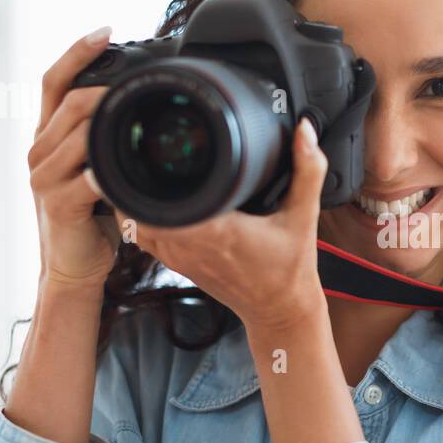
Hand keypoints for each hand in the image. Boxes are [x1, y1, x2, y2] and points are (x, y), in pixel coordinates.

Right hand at [28, 27, 117, 292]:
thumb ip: (104, 139)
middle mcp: (38, 151)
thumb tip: (138, 108)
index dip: (75, 52)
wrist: (74, 265)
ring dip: (112, 123)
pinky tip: (129, 168)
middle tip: (143, 88)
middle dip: (106, 90)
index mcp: (47, 136)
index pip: (52, 82)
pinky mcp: (58, 203)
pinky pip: (88, 176)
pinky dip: (111, 170)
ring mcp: (44, 177)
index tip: (104, 30)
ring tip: (143, 119)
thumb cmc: (92, 215)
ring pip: (80, 133)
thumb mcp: (94, 167)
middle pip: (70, 102)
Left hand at [118, 118, 330, 332]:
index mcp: (217, 230)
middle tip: (142, 147)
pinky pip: (144, 237)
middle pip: (139, 206)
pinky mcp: (177, 263)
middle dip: (136, 175)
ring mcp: (179, 256)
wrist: (280, 311)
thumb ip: (308, 170)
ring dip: (133, 196)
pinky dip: (140, 216)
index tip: (155, 145)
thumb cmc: (290, 270)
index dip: (151, 170)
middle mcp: (190, 244)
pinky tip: (148, 199)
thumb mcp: (304, 216)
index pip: (165, 199)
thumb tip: (304, 131)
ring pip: (135, 222)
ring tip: (140, 166)